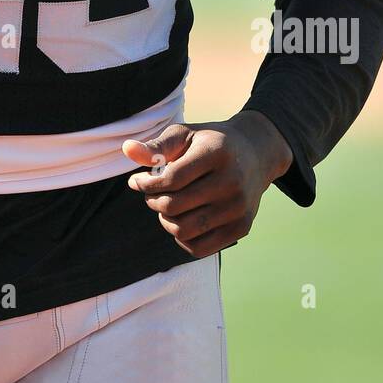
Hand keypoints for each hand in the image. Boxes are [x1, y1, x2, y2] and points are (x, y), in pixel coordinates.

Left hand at [123, 111, 292, 257]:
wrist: (255, 155)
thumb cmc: (210, 143)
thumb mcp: (184, 134)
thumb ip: (156, 145)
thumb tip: (127, 150)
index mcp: (217, 153)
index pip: (172, 179)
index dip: (147, 184)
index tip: (136, 181)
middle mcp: (232, 182)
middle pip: (175, 206)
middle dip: (153, 201)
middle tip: (152, 193)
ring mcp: (239, 208)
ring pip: (184, 231)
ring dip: (165, 220)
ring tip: (165, 205)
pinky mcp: (242, 228)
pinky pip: (199, 248)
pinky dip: (182, 238)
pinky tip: (181, 219)